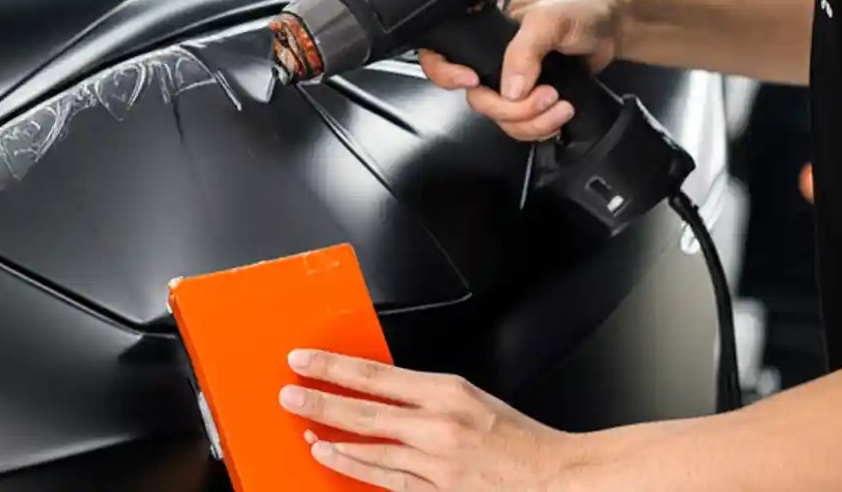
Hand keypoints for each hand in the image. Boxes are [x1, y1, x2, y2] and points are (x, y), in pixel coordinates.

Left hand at [279, 349, 581, 490]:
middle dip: (321, 401)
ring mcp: (435, 464)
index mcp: (448, 392)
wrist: (552, 476)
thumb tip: (374, 388)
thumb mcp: (470, 398)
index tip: (305, 361)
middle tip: (288, 393)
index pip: (377, 375)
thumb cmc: (514, 437)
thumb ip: (422, 394)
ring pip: (370, 448)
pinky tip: (331, 457)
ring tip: (303, 425)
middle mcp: (439, 426)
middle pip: (365, 412)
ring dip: (330, 437)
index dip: (335, 367)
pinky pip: (385, 480)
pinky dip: (354, 467)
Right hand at [419, 0, 627, 141]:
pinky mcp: (533, 100)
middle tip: (545, 96)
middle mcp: (495, 60)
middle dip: (512, 109)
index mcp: (487, 34)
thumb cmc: (582, 8)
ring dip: (532, 122)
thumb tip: (509, 90)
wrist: (614, 27)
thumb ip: (524, 51)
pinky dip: (541, 127)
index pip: (444, 55)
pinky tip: (560, 114)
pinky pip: (523, 126)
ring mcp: (514, 83)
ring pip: (501, 120)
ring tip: (561, 105)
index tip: (473, 81)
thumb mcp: (550, 19)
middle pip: (479, 100)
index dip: (446, 75)